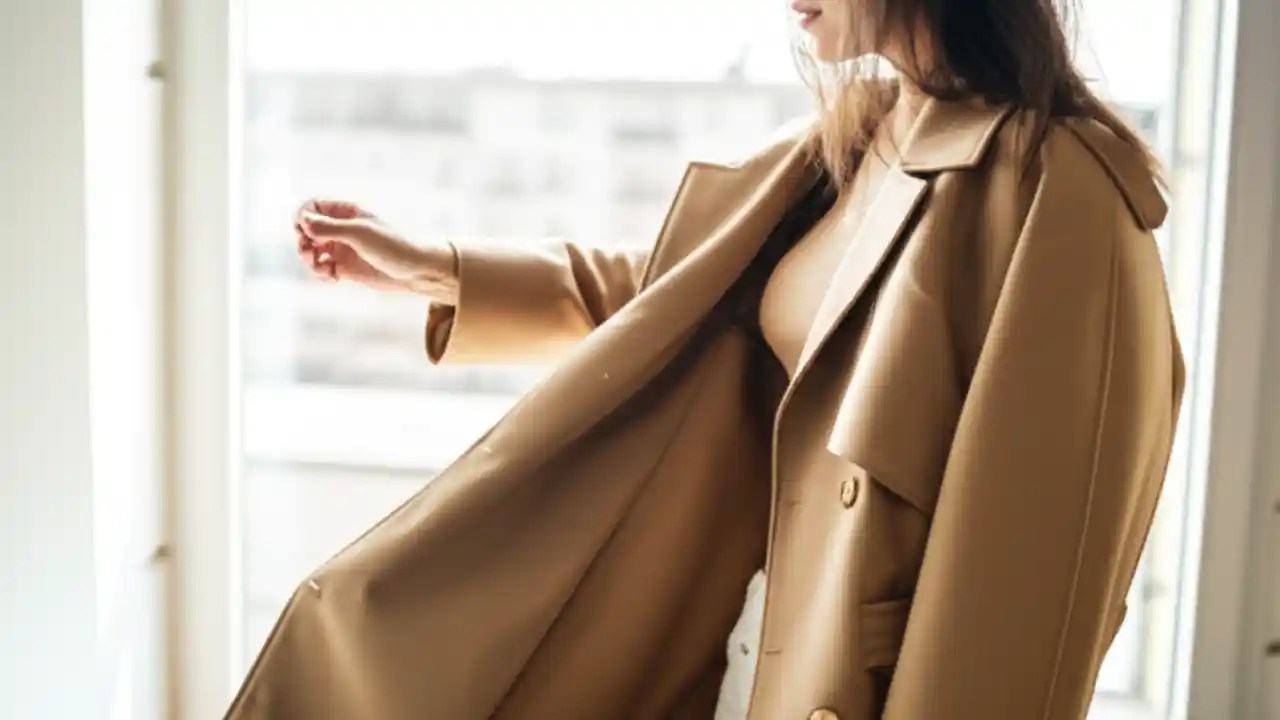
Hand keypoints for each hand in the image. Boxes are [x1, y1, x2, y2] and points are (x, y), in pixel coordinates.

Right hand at [294, 199, 458, 301]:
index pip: (312, 207)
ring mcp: (343, 249)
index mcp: (346, 212)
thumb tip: (303, 222)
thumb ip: (330, 227)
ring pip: (312, 251)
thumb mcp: (360, 233)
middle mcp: (342, 229)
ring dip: (308, 259)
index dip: (303, 217)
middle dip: (302, 240)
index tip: (304, 230)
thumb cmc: (393, 245)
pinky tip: (331, 277)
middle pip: (307, 230)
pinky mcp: (346, 269)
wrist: (416, 271)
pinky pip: (322, 269)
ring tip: (319, 266)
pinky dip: (320, 273)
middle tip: (309, 251)